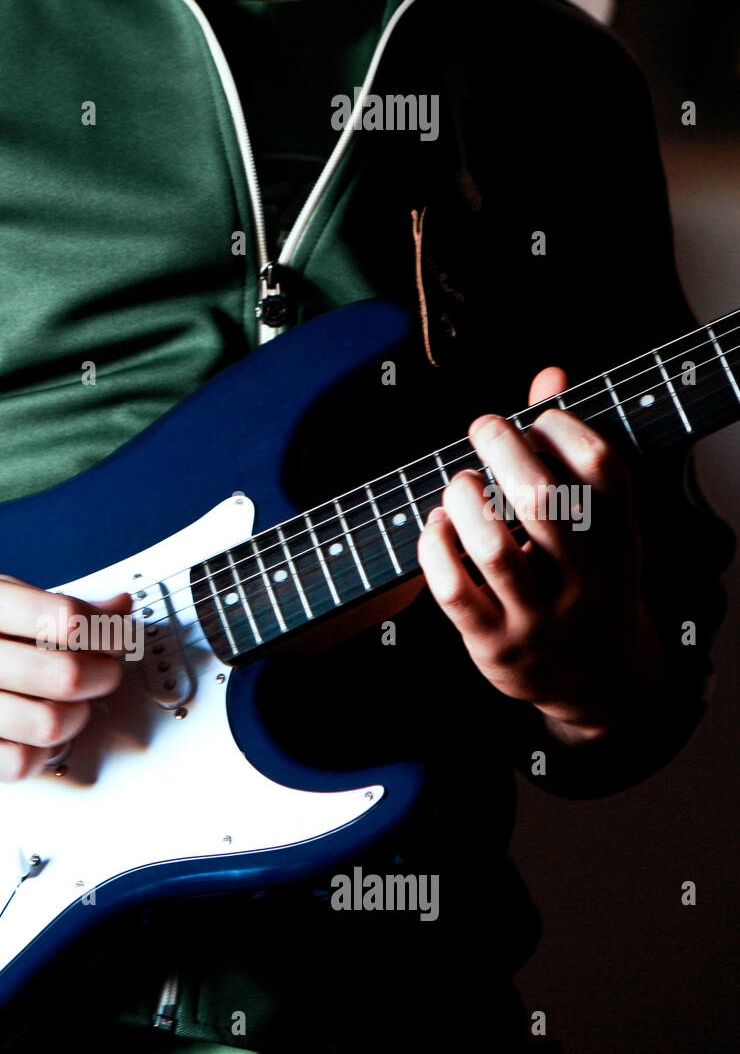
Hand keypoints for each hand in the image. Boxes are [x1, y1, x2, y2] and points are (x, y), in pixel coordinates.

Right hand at [0, 570, 131, 779]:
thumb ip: (48, 602)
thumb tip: (117, 608)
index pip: (65, 620)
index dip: (106, 633)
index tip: (115, 639)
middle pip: (65, 677)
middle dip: (104, 677)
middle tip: (104, 674)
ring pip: (48, 725)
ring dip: (79, 717)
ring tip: (73, 706)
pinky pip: (15, 765)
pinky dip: (43, 755)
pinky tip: (40, 737)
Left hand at [416, 367, 663, 740]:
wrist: (601, 680)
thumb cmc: (588, 580)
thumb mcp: (598, 523)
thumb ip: (567, 449)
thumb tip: (549, 373)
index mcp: (617, 538)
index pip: (601, 469)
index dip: (564, 428)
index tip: (537, 420)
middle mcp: (583, 578)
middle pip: (540, 500)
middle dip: (502, 449)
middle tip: (483, 428)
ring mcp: (539, 615)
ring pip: (493, 547)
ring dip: (465, 499)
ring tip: (460, 482)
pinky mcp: (495, 642)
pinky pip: (454, 590)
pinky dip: (435, 548)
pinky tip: (436, 525)